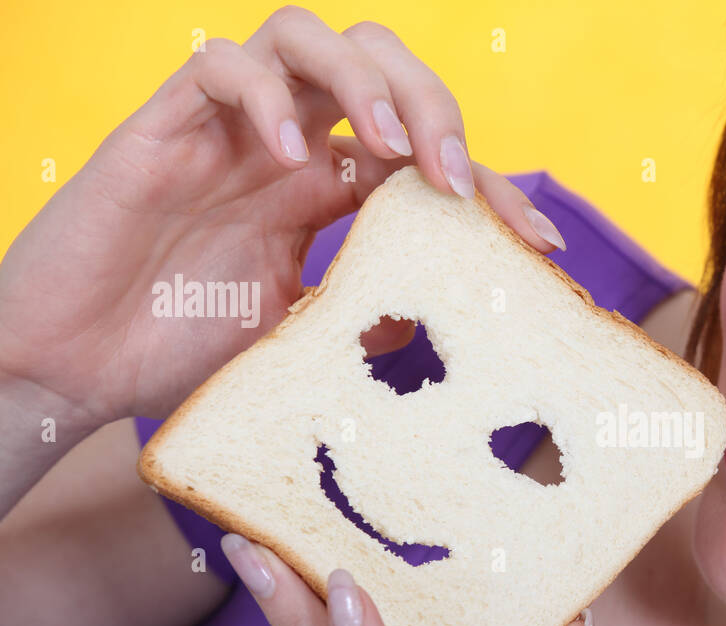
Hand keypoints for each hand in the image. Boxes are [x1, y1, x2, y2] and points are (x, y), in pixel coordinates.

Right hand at [0, 6, 566, 426]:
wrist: (70, 372)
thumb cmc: (180, 357)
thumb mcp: (302, 342)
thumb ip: (367, 315)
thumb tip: (466, 336)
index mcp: (324, 194)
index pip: (422, 156)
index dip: (490, 185)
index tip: (539, 246)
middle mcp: (283, 147)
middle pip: (377, 65)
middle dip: (434, 108)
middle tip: (458, 180)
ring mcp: (225, 132)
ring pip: (305, 37)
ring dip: (365, 81)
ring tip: (389, 149)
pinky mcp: (162, 129)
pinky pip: (218, 69)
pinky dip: (265, 94)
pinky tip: (292, 154)